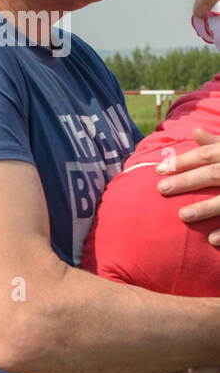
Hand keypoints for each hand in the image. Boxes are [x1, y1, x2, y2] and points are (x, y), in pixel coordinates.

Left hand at [155, 127, 219, 241]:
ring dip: (207, 208)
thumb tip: (195, 131)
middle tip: (160, 189)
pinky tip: (212, 240)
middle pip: (215, 173)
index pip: (209, 154)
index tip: (158, 170)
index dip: (184, 161)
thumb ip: (219, 143)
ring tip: (182, 216)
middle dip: (188, 181)